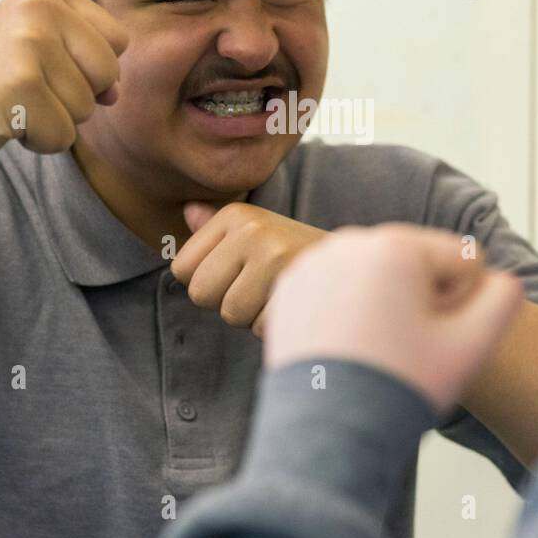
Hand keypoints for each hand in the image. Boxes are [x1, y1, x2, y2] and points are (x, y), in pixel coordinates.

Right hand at [0, 0, 128, 164]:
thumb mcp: (36, 51)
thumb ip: (83, 61)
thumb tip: (116, 92)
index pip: (117, 41)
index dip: (88, 70)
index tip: (40, 68)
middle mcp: (42, 9)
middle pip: (108, 74)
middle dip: (74, 98)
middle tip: (22, 90)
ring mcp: (30, 45)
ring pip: (86, 109)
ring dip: (51, 120)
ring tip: (8, 103)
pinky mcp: (19, 86)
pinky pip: (63, 136)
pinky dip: (37, 142)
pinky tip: (2, 120)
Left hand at [171, 202, 327, 335]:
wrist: (355, 266)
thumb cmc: (293, 254)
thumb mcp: (255, 231)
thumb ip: (216, 228)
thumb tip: (188, 211)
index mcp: (235, 216)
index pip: (182, 269)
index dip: (206, 281)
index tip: (236, 272)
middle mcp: (251, 230)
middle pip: (200, 293)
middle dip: (225, 301)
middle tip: (257, 287)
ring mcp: (274, 255)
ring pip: (230, 314)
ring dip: (250, 316)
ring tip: (275, 294)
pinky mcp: (293, 286)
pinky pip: (259, 327)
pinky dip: (272, 325)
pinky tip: (290, 304)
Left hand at [262, 225, 524, 411]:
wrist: (327, 432)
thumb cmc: (401, 387)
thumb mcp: (472, 346)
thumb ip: (504, 300)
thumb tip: (501, 279)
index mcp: (397, 245)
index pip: (463, 260)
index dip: (462, 304)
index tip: (434, 337)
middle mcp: (350, 241)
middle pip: (418, 262)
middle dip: (422, 300)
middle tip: (403, 347)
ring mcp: (314, 262)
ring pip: (379, 274)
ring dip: (388, 303)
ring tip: (374, 349)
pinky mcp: (289, 288)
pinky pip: (341, 286)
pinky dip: (349, 311)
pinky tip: (347, 347)